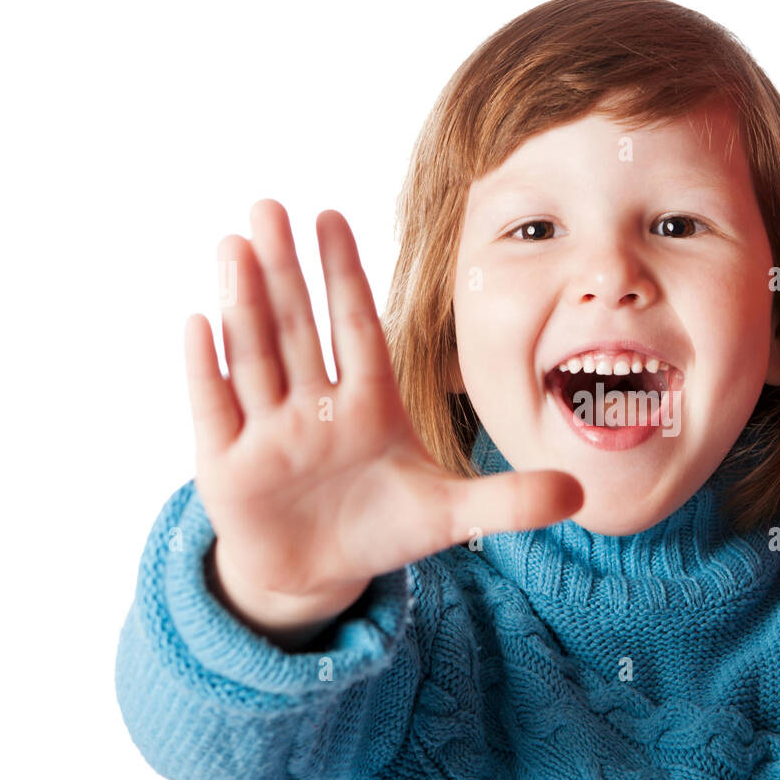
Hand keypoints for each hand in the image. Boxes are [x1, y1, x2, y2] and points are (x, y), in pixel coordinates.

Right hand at [184, 199, 582, 634]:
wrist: (319, 574)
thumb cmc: (382, 529)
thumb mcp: (451, 517)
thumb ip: (510, 501)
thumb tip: (582, 495)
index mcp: (370, 405)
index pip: (356, 329)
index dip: (345, 276)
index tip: (331, 214)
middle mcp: (315, 407)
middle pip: (299, 328)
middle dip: (285, 271)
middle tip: (271, 205)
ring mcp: (269, 433)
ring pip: (255, 356)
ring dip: (243, 303)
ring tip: (235, 243)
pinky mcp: (228, 469)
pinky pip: (215, 411)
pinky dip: (206, 372)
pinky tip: (197, 322)